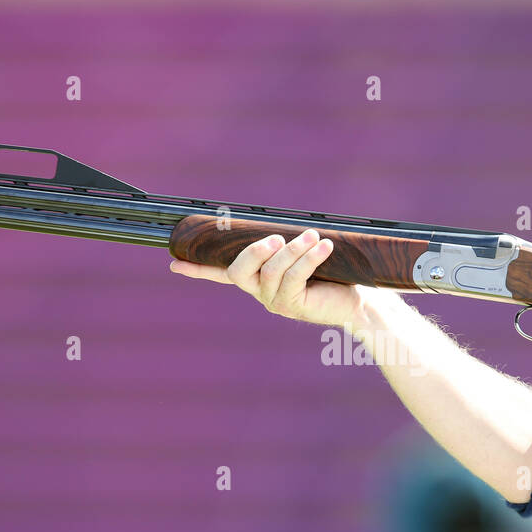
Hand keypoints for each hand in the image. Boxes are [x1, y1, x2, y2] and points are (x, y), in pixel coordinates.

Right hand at [168, 228, 367, 327]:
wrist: (357, 298)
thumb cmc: (331, 272)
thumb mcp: (303, 254)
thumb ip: (286, 242)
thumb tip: (279, 225)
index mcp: (257, 278)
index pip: (221, 273)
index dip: (197, 269)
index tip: (173, 262)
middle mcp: (261, 291)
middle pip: (239, 271)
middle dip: (254, 251)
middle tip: (276, 238)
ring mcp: (275, 301)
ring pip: (272, 271)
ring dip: (294, 250)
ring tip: (314, 237)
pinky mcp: (294, 306)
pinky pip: (295, 277)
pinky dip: (309, 258)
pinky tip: (324, 247)